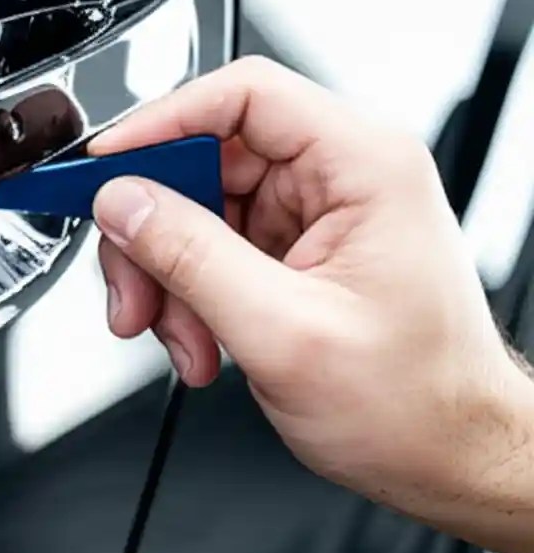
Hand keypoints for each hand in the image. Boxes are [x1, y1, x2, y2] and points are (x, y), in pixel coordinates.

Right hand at [89, 56, 533, 552]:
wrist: (446, 455)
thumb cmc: (413, 402)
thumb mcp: (283, 331)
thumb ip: (191, 258)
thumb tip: (123, 202)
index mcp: (363, 165)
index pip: (244, 96)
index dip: (162, 122)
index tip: (105, 166)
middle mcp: (339, 176)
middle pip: (204, 159)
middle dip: (154, 231)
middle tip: (132, 289)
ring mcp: (314, 212)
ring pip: (194, 208)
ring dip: (167, 277)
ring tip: (179, 337)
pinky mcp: (291, 247)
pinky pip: (207, 247)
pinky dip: (186, 295)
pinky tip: (198, 340)